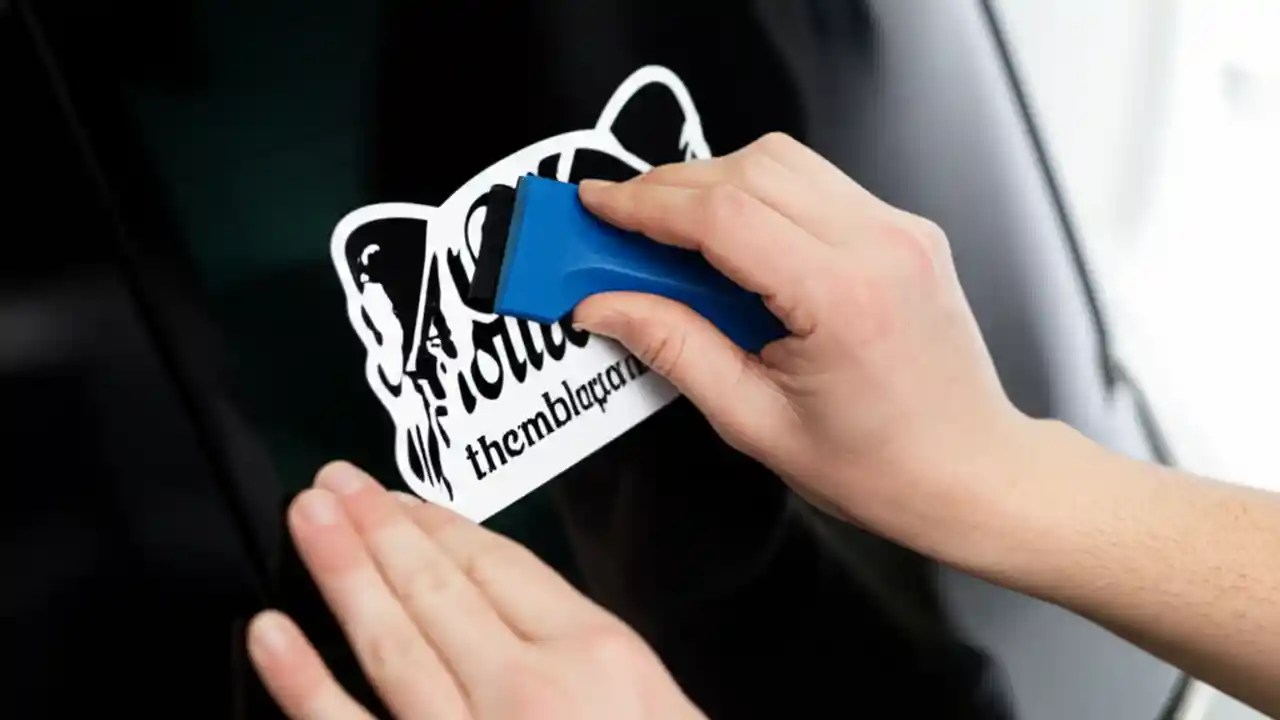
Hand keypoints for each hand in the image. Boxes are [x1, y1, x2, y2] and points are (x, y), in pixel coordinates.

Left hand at [246, 462, 704, 719]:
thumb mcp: (655, 703)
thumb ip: (582, 652)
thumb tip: (498, 602)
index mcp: (596, 652)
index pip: (497, 562)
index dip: (434, 522)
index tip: (393, 496)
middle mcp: (530, 688)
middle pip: (436, 588)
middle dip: (376, 528)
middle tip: (330, 486)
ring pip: (390, 642)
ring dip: (340, 572)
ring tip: (303, 521)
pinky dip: (302, 681)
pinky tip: (271, 634)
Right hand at [574, 133, 1034, 557]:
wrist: (972, 472)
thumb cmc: (882, 466)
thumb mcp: (755, 421)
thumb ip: (674, 348)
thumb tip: (606, 306)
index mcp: (843, 298)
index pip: (722, 216)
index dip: (645, 204)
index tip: (596, 206)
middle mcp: (880, 244)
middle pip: (749, 169)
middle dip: (668, 188)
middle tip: (615, 225)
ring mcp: (899, 228)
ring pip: (781, 160)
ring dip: (712, 184)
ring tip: (668, 235)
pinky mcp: (903, 228)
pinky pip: (813, 182)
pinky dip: (757, 194)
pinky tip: (730, 242)